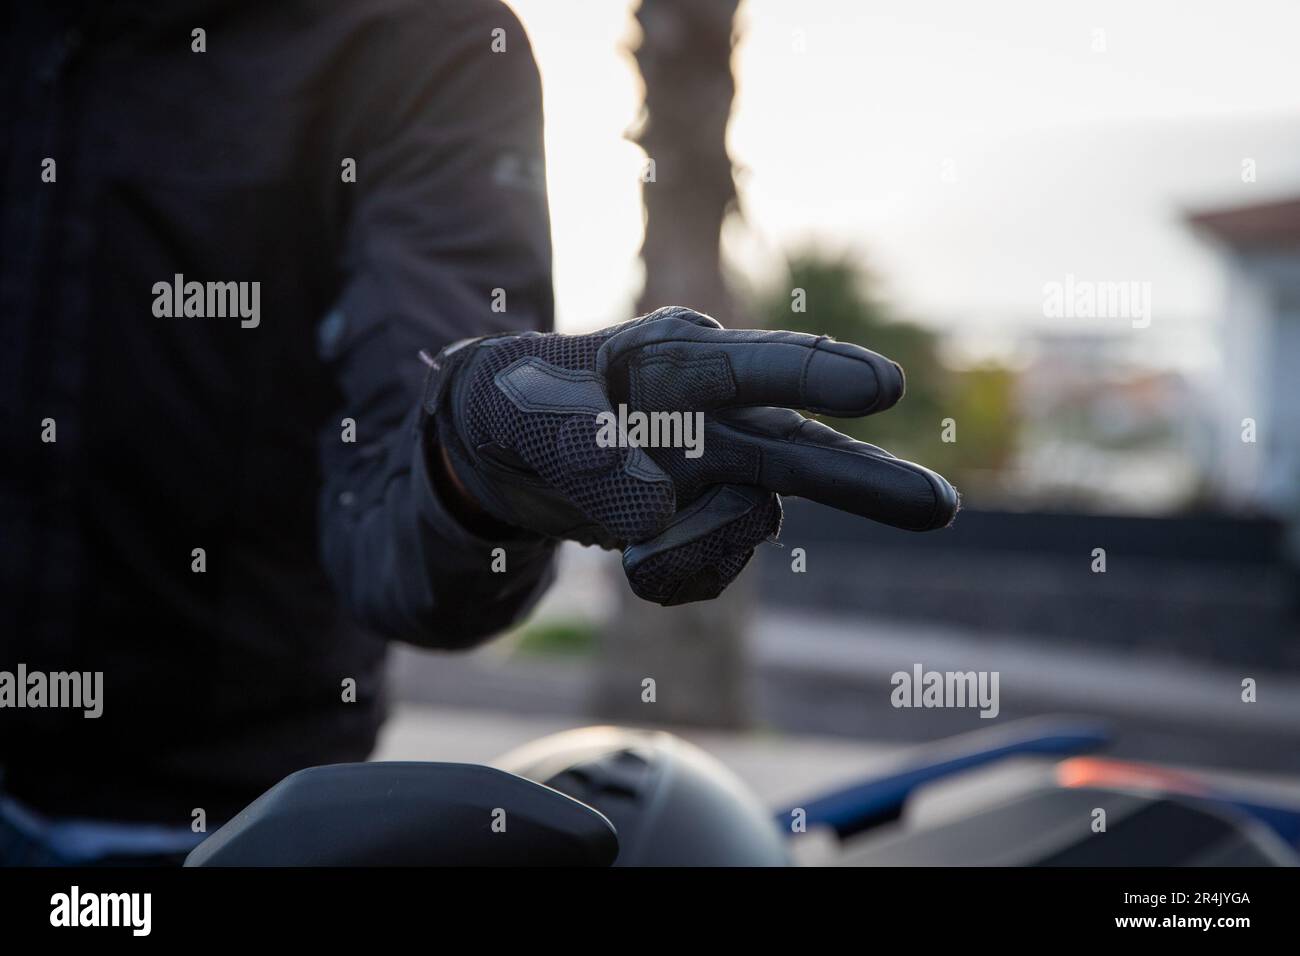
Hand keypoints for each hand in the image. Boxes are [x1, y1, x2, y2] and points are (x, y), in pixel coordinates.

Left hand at [424, 306, 957, 604]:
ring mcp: (723, 471)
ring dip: (693, 554)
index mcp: (671, 360)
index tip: (881, 387)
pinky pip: (712, 572)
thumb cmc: (515, 403)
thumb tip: (654, 511)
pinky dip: (670, 578)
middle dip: (865, 481)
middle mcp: (717, 414)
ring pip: (751, 526)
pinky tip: (634, 559)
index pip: (747, 368)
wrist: (501, 450)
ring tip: (626, 561)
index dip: (815, 376)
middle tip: (937, 508)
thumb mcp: (519, 412)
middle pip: (803, 452)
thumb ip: (580, 450)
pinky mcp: (713, 522)